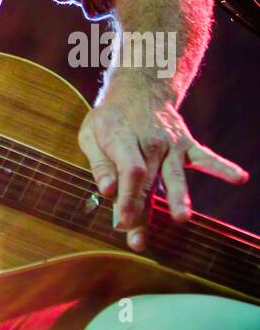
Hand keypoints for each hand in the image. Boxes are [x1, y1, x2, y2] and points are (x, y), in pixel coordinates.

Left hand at [78, 82, 248, 251]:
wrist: (140, 89)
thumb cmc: (111, 119)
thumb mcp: (91, 133)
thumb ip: (99, 163)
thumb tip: (106, 190)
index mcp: (121, 138)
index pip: (127, 171)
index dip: (125, 197)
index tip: (121, 223)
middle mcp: (149, 143)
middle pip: (147, 182)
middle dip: (142, 212)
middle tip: (137, 240)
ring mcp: (171, 146)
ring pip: (175, 175)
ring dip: (177, 197)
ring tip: (181, 217)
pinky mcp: (186, 146)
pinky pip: (206, 157)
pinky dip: (223, 167)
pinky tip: (239, 178)